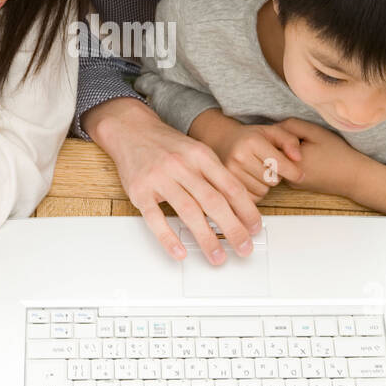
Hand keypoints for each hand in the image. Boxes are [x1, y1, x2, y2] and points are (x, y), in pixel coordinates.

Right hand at [83, 98, 264, 264]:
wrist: (130, 129)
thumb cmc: (167, 145)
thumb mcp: (196, 151)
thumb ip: (216, 175)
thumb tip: (240, 205)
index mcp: (201, 156)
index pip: (230, 186)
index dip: (246, 210)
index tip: (255, 228)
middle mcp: (182, 165)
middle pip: (213, 201)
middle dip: (233, 229)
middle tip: (244, 248)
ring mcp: (160, 178)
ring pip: (189, 212)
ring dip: (207, 238)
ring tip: (217, 256)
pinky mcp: (140, 191)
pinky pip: (155, 218)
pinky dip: (168, 238)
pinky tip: (180, 252)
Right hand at [189, 109, 305, 199]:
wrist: (224, 142)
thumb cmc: (251, 138)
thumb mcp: (272, 132)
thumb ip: (289, 141)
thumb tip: (298, 158)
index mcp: (251, 141)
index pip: (279, 164)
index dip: (294, 172)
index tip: (300, 175)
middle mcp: (238, 157)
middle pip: (272, 180)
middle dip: (276, 175)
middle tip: (270, 167)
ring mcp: (230, 173)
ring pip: (263, 191)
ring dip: (266, 185)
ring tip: (259, 172)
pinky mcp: (226, 187)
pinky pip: (253, 198)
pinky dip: (256, 192)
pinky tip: (252, 180)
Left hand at [274, 116, 366, 195]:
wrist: (354, 178)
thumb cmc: (337, 153)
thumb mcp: (315, 132)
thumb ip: (291, 126)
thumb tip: (275, 127)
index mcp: (287, 161)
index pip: (271, 140)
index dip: (284, 132)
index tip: (301, 133)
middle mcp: (285, 175)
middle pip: (274, 151)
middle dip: (285, 141)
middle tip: (307, 141)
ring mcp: (289, 182)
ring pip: (280, 159)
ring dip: (288, 151)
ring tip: (311, 149)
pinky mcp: (296, 185)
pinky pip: (288, 168)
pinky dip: (294, 160)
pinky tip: (311, 159)